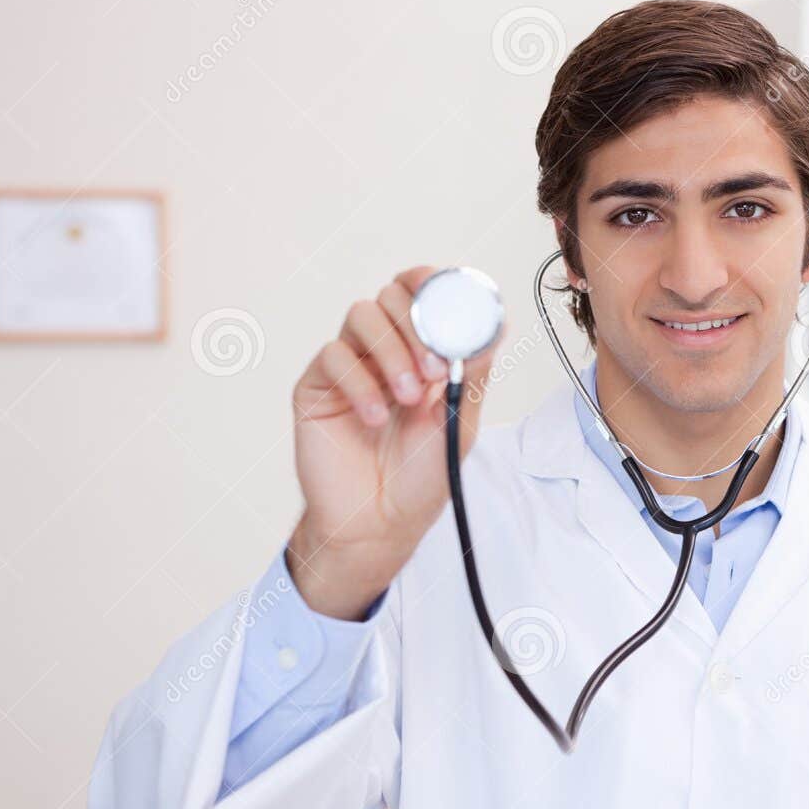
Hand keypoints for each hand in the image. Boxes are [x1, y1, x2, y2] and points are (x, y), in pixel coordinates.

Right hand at [286, 267, 496, 618]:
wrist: (380, 523)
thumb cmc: (420, 477)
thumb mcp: (459, 423)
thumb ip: (472, 376)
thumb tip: (491, 331)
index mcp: (423, 353)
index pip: (423, 294)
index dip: (434, 284)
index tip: (452, 301)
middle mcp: (384, 350)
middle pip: (392, 295)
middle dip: (418, 324)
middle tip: (435, 369)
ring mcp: (350, 365)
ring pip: (361, 314)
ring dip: (392, 351)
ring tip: (408, 398)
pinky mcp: (318, 386)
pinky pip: (333, 356)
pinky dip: (360, 383)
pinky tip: (375, 418)